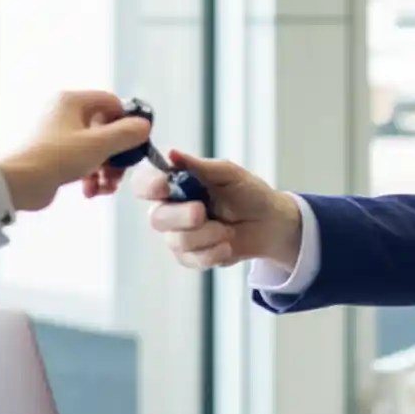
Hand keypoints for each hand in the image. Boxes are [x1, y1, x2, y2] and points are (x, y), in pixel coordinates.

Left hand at [0, 91, 152, 211]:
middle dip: (117, 154)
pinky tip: (92, 191)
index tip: (135, 142)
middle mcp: (65, 113)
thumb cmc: (57, 157)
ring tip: (107, 187)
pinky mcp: (56, 155)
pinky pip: (84, 160)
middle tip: (122, 172)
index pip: (112, 102)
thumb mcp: (99, 144)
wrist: (18, 184)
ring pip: (97, 148)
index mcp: (72, 101)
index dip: (127, 122)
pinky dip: (92, 175)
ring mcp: (60, 135)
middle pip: (107, 129)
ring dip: (107, 169)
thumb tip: (144, 126)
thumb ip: (127, 133)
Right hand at [136, 151, 301, 270]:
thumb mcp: (229, 174)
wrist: (270, 223)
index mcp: (175, 184)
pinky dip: (213, 253)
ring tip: (228, 229)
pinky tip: (228, 245)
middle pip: (157, 218)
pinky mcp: (190, 257)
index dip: (148, 185)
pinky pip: (191, 260)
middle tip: (202, 212)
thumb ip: (200, 166)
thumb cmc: (249, 193)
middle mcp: (170, 210)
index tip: (164, 186)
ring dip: (209, 235)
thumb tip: (172, 153)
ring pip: (177, 241)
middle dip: (182, 216)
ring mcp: (178, 235)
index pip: (144, 183)